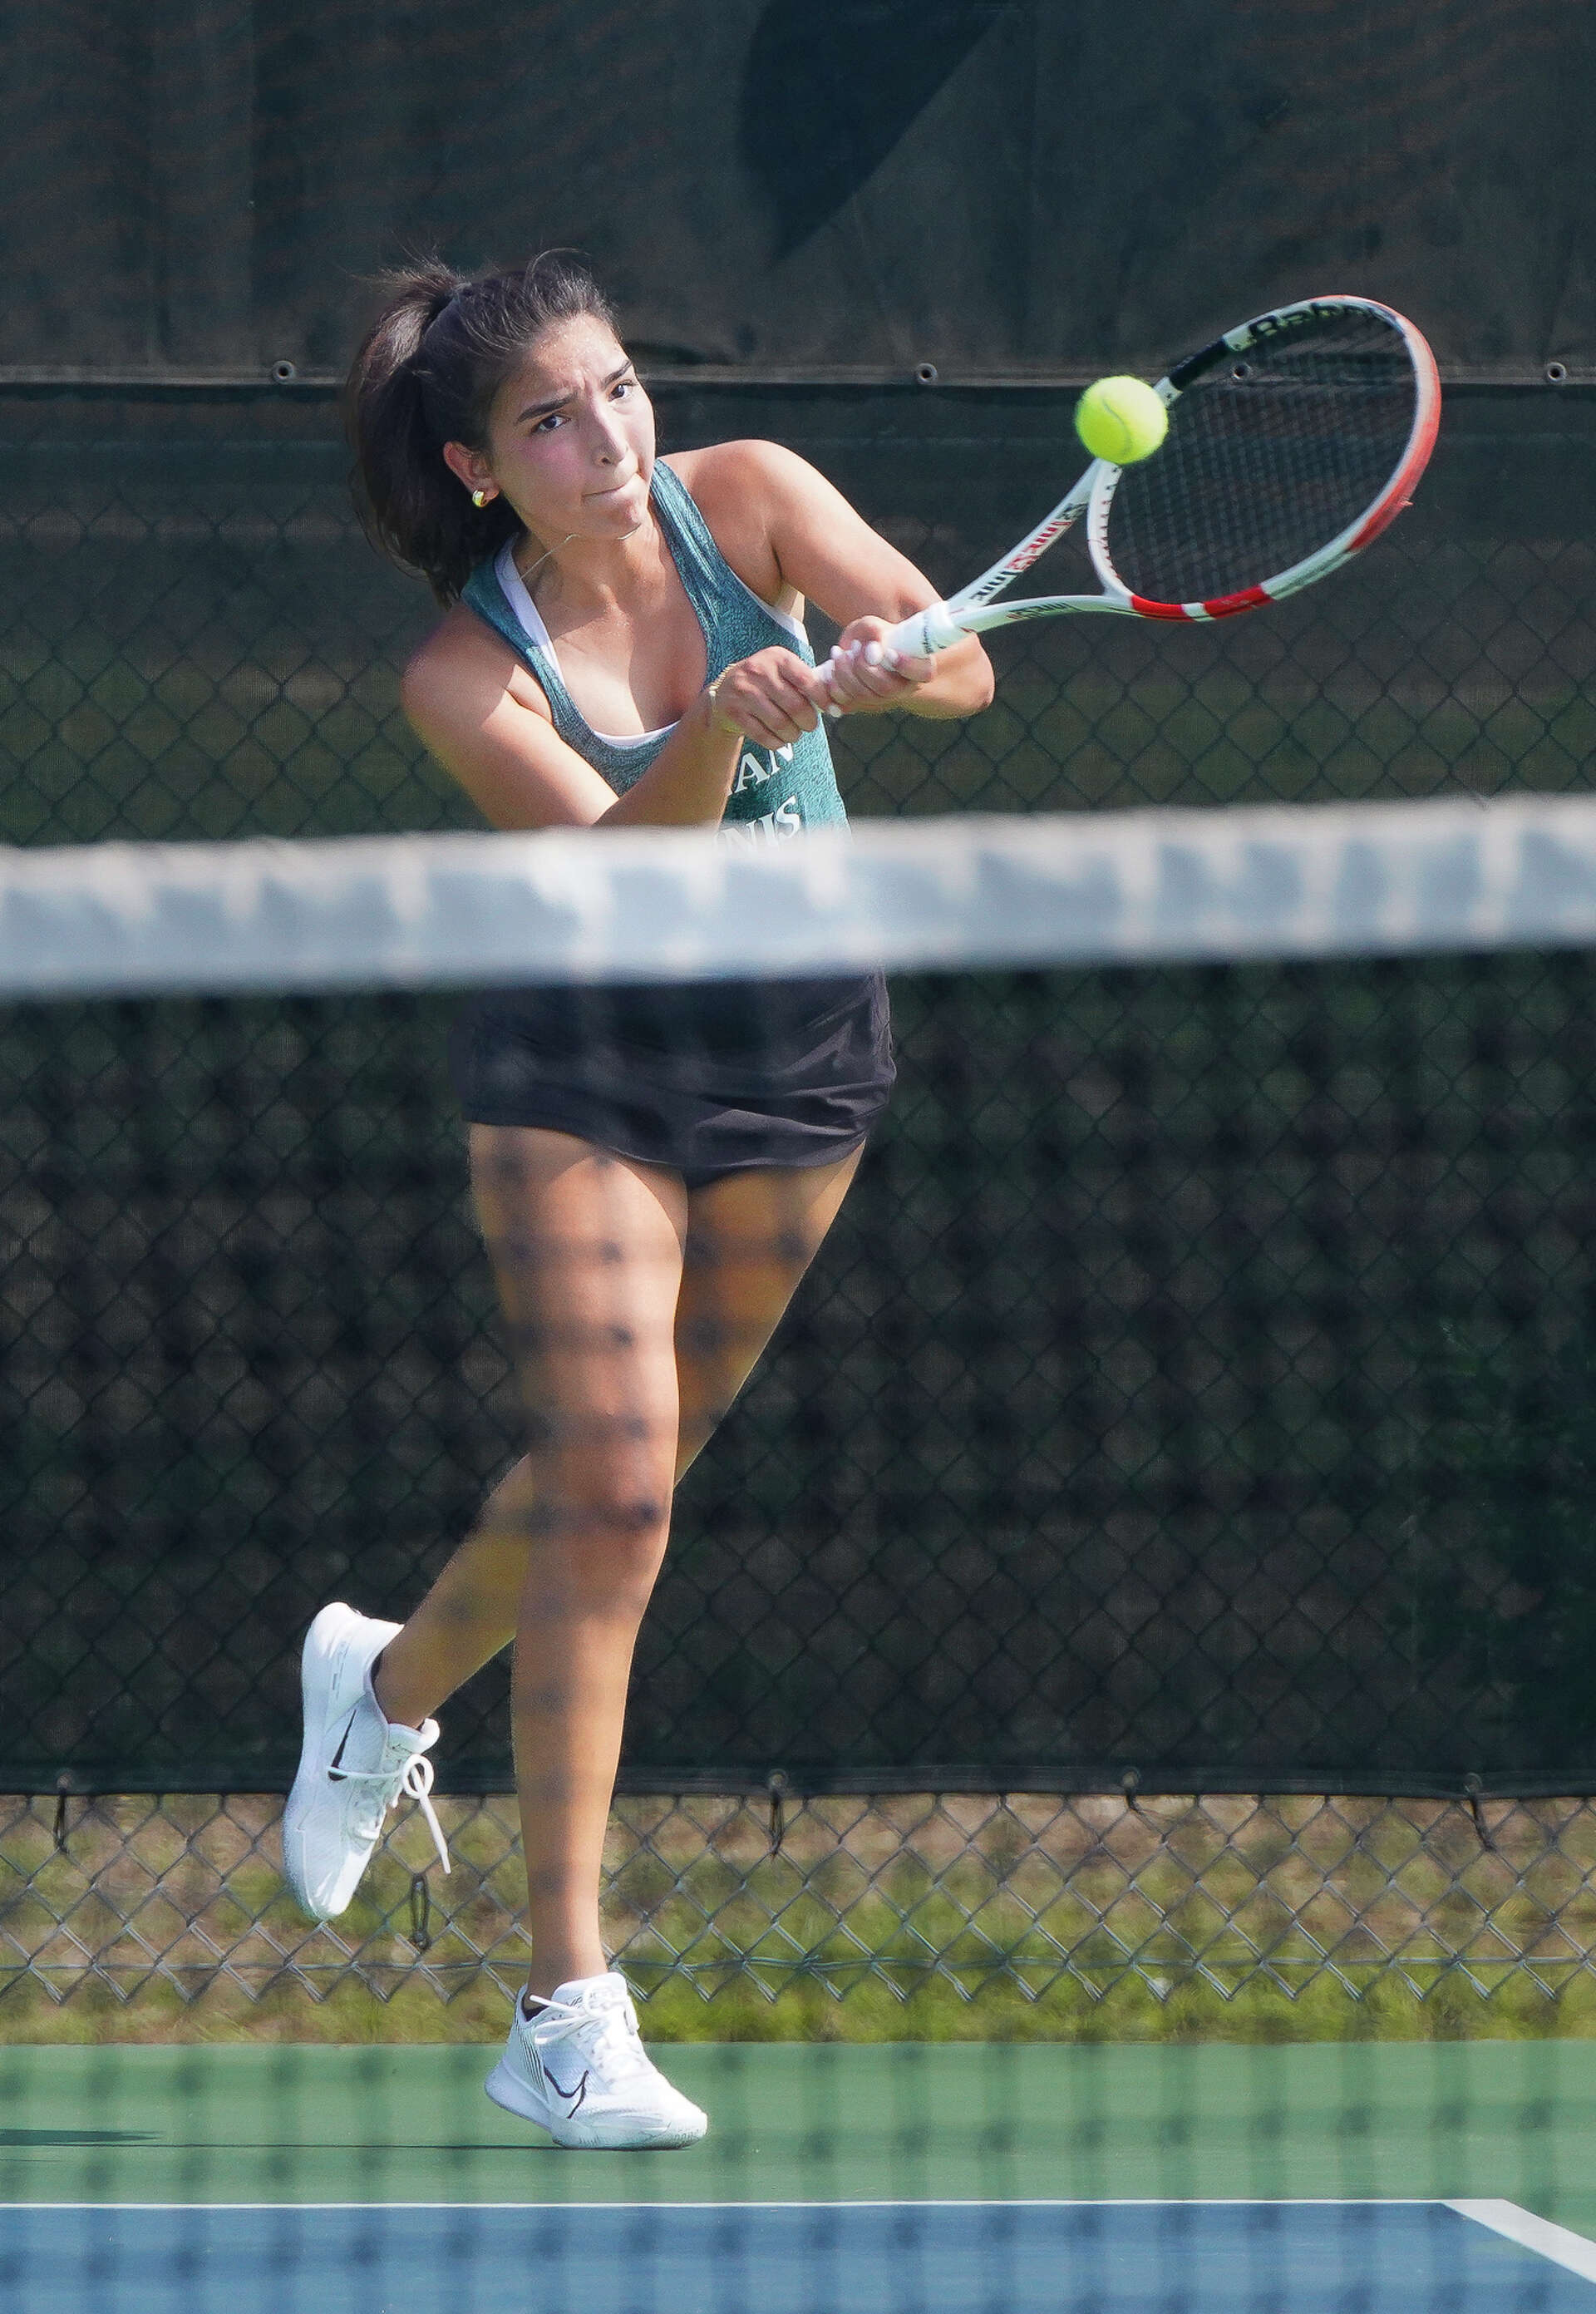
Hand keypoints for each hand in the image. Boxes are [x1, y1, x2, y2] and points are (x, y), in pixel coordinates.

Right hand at [704, 648, 831, 749]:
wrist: (725, 691)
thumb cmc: (764, 683)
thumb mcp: (782, 671)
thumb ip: (804, 682)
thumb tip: (833, 703)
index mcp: (777, 657)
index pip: (806, 680)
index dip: (822, 698)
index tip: (830, 710)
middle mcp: (759, 671)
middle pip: (795, 706)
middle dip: (808, 722)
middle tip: (809, 726)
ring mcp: (744, 691)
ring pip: (779, 723)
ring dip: (792, 735)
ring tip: (794, 734)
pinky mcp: (734, 711)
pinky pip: (762, 735)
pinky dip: (776, 742)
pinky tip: (779, 740)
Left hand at [819, 616, 936, 714]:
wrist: (862, 651)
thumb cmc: (873, 636)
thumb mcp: (874, 625)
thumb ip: (874, 631)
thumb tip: (872, 652)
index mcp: (918, 667)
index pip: (923, 672)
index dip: (907, 666)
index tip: (889, 653)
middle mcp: (904, 688)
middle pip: (886, 687)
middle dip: (863, 667)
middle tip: (854, 648)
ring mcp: (884, 700)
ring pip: (864, 696)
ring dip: (845, 674)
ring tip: (838, 653)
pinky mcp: (863, 705)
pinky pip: (847, 704)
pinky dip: (834, 688)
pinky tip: (829, 671)